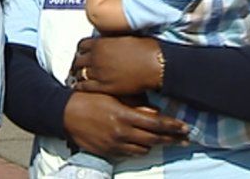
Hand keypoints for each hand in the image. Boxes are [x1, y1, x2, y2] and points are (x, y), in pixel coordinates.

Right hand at [63, 92, 187, 157]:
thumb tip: (154, 113)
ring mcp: (114, 144)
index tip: (185, 127)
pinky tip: (143, 145)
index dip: (172, 126)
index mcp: (123, 115)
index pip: (155, 123)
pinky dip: (139, 149)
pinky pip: (130, 154)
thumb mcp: (111, 95)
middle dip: (171, 139)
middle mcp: (121, 132)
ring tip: (164, 140)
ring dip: (155, 144)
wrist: (64, 113)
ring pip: (143, 149)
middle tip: (185, 139)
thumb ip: (134, 104)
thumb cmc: (87, 99)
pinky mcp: (107, 152)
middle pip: (154, 139)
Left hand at [71, 36, 163, 94]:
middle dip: (78, 64)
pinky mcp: (105, 86)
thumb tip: (107, 42)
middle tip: (78, 68)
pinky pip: (85, 86)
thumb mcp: (123, 38)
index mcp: (100, 43)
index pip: (81, 46)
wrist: (155, 64)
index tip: (82, 55)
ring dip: (78, 76)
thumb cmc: (145, 49)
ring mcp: (99, 72)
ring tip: (78, 78)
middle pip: (78, 60)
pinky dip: (80, 86)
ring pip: (79, 74)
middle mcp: (96, 57)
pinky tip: (80, 87)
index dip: (81, 51)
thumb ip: (110, 42)